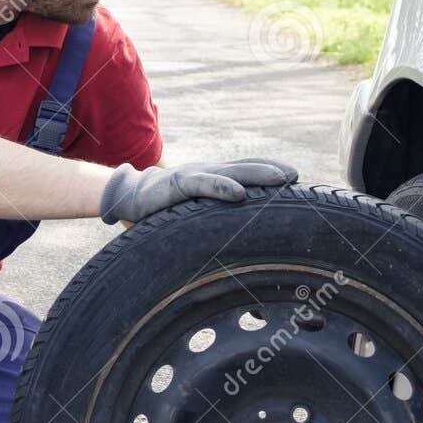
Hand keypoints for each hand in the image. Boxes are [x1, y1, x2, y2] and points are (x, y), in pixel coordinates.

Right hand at [99, 158, 298, 224]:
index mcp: (215, 177)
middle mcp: (208, 172)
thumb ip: (215, 224)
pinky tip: (239, 193)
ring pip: (231, 172)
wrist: (126, 196)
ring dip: (257, 175)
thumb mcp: (194, 213)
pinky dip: (221, 187)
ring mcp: (193, 175)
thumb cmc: (163, 210)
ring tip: (281, 179)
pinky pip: (201, 184)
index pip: (248, 169)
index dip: (271, 171)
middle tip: (297, 177)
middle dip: (273, 171)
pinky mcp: (176, 185)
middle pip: (247, 168)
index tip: (297, 179)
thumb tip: (242, 254)